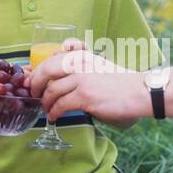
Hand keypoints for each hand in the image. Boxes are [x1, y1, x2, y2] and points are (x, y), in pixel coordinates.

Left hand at [29, 48, 146, 123]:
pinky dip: (54, 112)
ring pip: (51, 91)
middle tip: (35, 95)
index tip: (33, 82)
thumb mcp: (98, 65)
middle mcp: (79, 64)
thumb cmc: (120, 81)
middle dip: (36, 85)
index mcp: (81, 55)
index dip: (37, 72)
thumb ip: (79, 64)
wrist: (138, 91)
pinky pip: (60, 105)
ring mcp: (81, 80)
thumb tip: (57, 64)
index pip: (50, 59)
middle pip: (46, 72)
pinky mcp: (85, 97)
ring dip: (45, 103)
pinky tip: (54, 117)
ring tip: (46, 109)